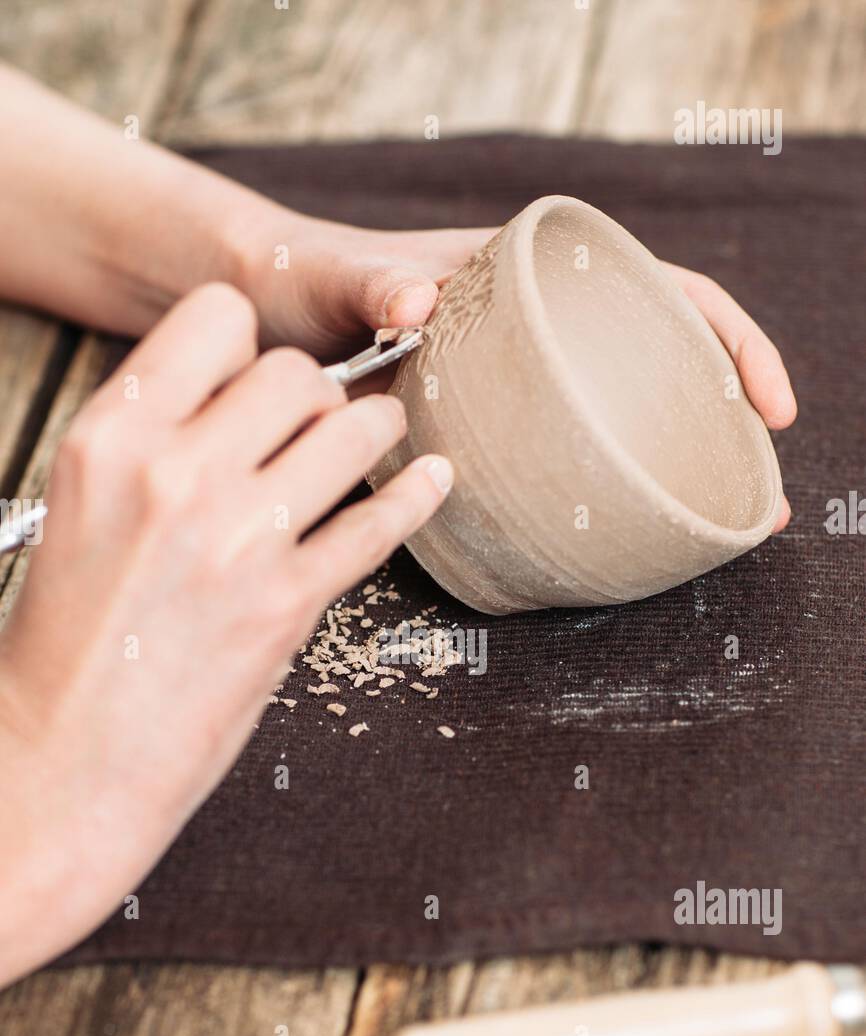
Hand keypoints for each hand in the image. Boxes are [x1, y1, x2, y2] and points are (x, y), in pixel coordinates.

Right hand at [0, 283, 451, 985]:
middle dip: (317, 393)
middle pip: (296, 372)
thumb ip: (155, 445)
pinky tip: (432, 480)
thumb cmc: (70, 640)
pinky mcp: (287, 604)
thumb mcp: (82, 511)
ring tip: (375, 441)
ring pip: (352, 429)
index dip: (249, 345)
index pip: (217, 318)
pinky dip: (416, 496)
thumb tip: (241, 402)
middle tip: (319, 425)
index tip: (256, 383)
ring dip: (373, 431)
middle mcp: (175, 473)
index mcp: (111, 439)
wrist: (66, 759)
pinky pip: (379, 522)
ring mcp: (237, 538)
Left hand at [235, 214, 795, 528]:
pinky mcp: (481, 428)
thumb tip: (419, 298)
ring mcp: (514, 382)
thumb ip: (373, 282)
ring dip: (664, 474)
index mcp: (531, 275)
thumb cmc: (301, 274)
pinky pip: (556, 458)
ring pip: (614, 420)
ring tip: (703, 534)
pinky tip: (606, 542)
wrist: (256, 307)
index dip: (732, 344)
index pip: (666, 293)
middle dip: (721, 429)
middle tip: (756, 503)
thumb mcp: (337, 275)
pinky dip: (591, 494)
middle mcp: (538, 328)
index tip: (768, 408)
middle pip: (661, 367)